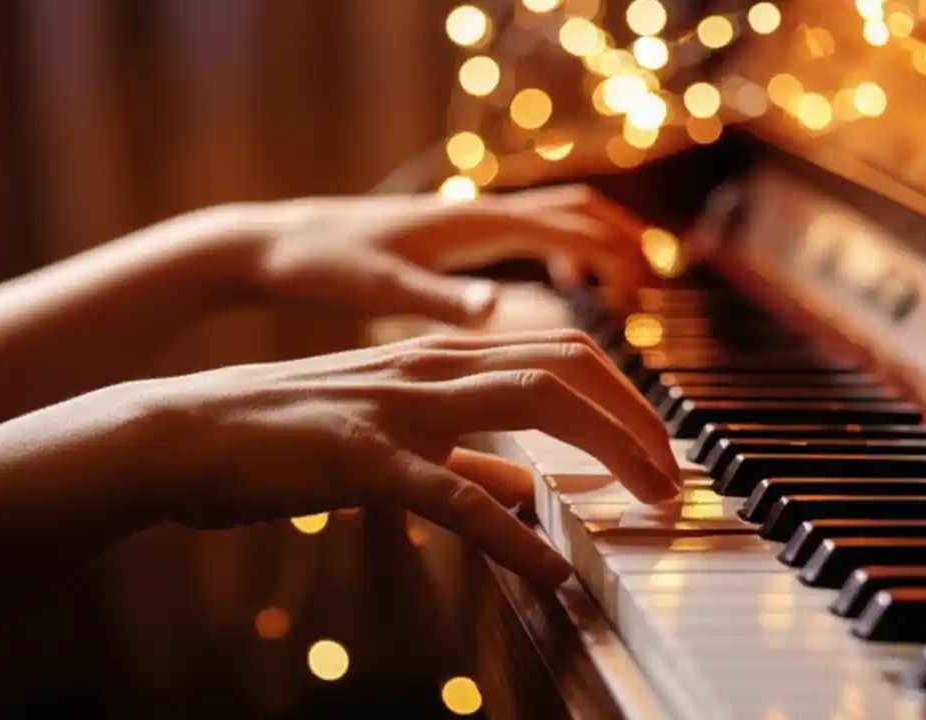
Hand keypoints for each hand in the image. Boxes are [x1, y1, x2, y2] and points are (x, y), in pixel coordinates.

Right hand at [96, 329, 674, 584]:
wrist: (184, 433)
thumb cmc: (288, 434)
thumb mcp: (395, 435)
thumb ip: (469, 458)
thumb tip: (535, 489)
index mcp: (442, 359)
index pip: (565, 354)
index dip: (628, 398)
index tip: (663, 449)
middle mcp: (432, 368)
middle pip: (569, 366)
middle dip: (639, 420)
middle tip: (676, 479)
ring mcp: (398, 406)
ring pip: (531, 402)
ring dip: (606, 449)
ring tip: (649, 502)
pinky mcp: (359, 459)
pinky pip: (451, 493)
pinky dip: (512, 532)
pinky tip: (549, 571)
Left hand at [213, 184, 651, 325]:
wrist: (271, 242)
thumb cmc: (320, 265)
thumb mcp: (377, 289)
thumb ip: (439, 299)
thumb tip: (496, 310)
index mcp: (474, 222)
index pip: (574, 229)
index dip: (619, 263)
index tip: (645, 306)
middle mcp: (481, 210)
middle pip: (583, 212)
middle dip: (627, 248)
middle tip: (653, 301)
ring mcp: (471, 219)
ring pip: (562, 217)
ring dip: (604, 247)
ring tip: (627, 296)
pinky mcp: (459, 236)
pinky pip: (536, 231)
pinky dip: (569, 252)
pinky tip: (563, 289)